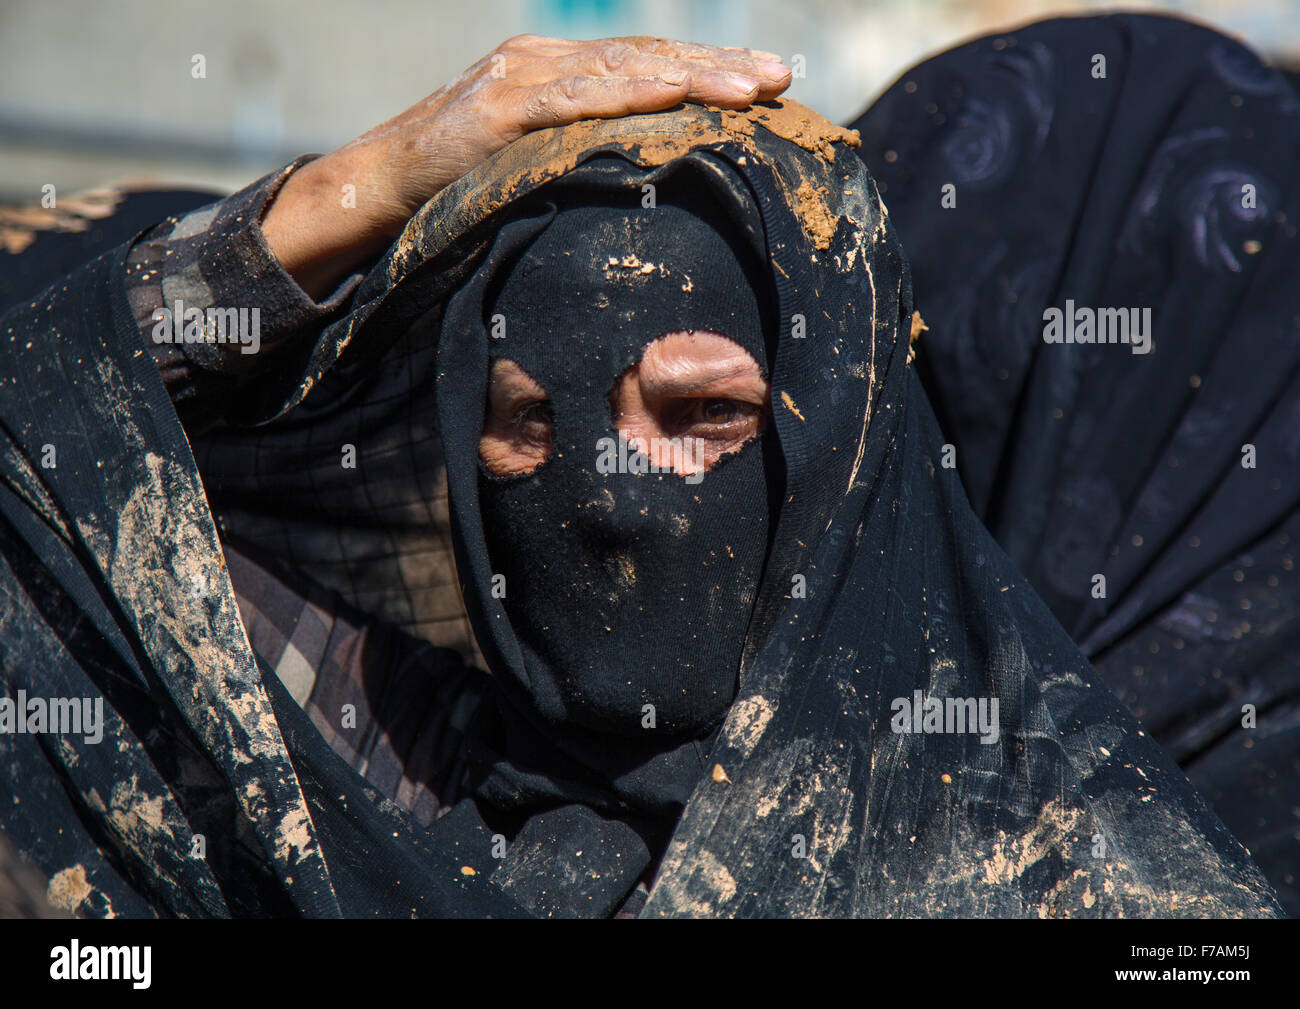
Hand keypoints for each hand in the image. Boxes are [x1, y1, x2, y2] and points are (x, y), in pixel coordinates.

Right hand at [262, 35, 790, 298]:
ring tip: (748, 88)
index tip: (768, 84)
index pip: (645, 64)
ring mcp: (519, 76)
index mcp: (558, 72)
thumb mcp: (533, 166)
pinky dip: (623, 95)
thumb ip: (582, 160)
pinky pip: (569, 97)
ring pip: (619, 70)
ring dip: (690, 76)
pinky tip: (670, 95)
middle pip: (645, 57)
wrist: (377, 184)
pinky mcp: (495, 107)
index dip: (706, 70)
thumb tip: (645, 189)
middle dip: (717, 66)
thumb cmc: (460, 185)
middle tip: (780, 78)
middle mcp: (543, 59)